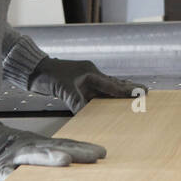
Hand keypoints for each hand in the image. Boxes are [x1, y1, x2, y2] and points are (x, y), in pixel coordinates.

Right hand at [0, 118, 105, 180]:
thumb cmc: (6, 146)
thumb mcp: (31, 146)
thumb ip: (49, 152)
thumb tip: (74, 157)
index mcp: (39, 144)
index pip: (65, 144)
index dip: (83, 147)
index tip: (102, 152)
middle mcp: (29, 147)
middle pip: (55, 148)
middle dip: (76, 152)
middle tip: (95, 156)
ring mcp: (13, 156)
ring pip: (33, 157)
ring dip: (49, 158)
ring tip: (65, 160)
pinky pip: (4, 171)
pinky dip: (11, 174)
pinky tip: (19, 176)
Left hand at [27, 56, 146, 112]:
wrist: (35, 70)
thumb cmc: (48, 75)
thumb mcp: (63, 88)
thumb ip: (75, 99)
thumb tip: (84, 110)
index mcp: (90, 73)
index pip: (112, 84)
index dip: (127, 90)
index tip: (141, 92)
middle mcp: (90, 75)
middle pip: (113, 84)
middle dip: (129, 89)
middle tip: (145, 92)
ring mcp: (85, 81)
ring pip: (106, 89)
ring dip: (118, 93)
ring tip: (133, 96)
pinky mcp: (79, 86)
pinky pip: (96, 93)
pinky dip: (105, 98)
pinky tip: (109, 103)